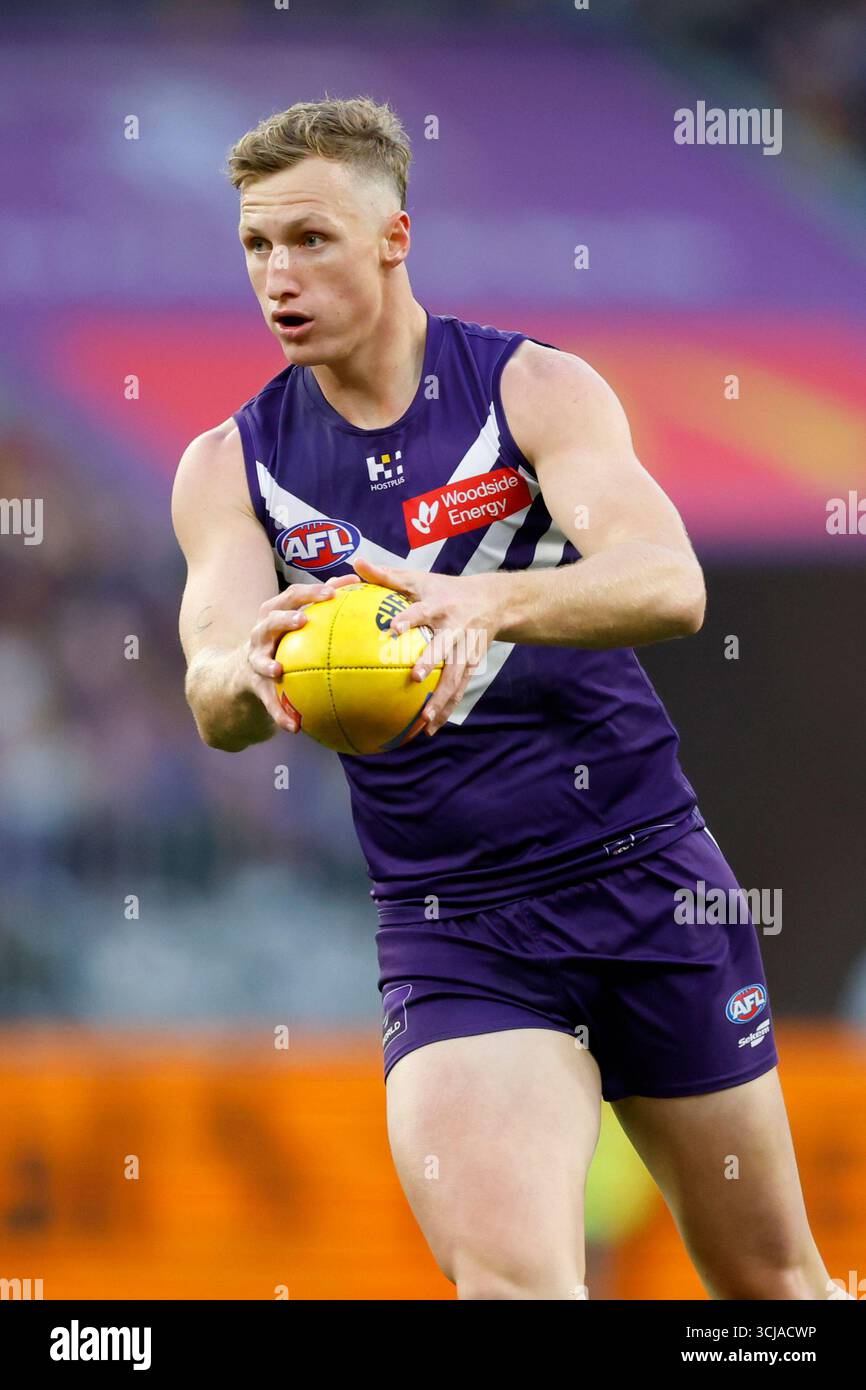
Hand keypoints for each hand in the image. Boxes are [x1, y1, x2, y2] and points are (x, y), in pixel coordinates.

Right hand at [244, 572, 361, 733]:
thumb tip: (357, 582)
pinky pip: (267, 701)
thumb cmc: (282, 640)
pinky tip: (293, 727)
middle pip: (270, 620)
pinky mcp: (255, 685)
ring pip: (259, 659)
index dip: (310, 592)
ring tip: (279, 670)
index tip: (331, 592)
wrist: (243, 671)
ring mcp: (256, 659)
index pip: (291, 596)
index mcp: (275, 613)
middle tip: (302, 620)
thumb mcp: (297, 621)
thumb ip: (323, 604)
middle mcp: (261, 633)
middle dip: (285, 619)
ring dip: (268, 663)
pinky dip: (279, 713)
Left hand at [350, 554, 499, 734]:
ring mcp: (466, 649)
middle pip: (444, 647)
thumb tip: (356, 562)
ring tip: (424, 722)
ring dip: (441, 699)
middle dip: (432, 662)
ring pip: (454, 676)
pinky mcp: (472, 665)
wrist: (493, 601)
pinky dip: (446, 710)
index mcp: (440, 606)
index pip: (422, 612)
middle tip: (415, 678)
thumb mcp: (419, 579)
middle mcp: (455, 629)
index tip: (393, 628)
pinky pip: (458, 690)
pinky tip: (429, 730)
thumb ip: (387, 575)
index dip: (409, 619)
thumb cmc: (445, 589)